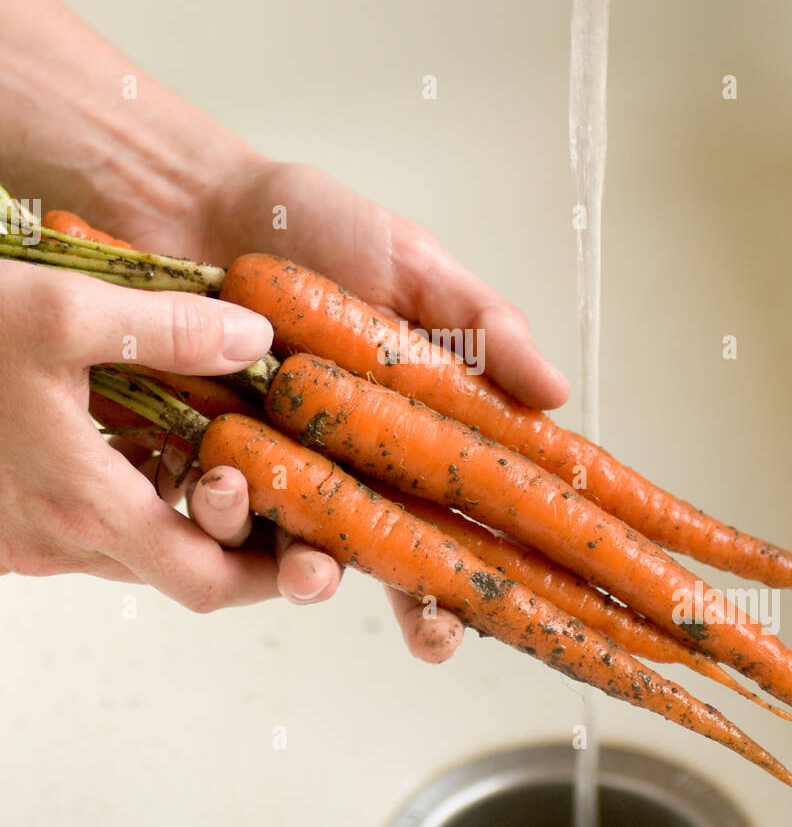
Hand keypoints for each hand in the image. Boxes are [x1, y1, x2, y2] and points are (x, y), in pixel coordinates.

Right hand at [0, 262, 277, 610]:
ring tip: (220, 451)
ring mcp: (18, 537)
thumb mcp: (61, 306)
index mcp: (80, 506)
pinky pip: (82, 522)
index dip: (269, 575)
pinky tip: (138, 435)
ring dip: (179, 511)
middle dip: (236, 539)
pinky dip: (125, 493)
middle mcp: (51, 541)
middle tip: (282, 489)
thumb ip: (167, 328)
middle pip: (173, 568)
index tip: (315, 547)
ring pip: (127, 543)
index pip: (205, 582)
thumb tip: (257, 343)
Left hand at [179, 158, 569, 661]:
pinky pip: (211, 509)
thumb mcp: (414, 264)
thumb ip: (483, 325)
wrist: (198, 195)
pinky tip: (227, 484)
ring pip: (296, 546)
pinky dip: (222, 511)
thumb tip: (558, 393)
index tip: (485, 616)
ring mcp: (274, 463)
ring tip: (312, 559)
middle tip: (427, 631)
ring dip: (306, 567)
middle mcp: (346, 459)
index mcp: (409, 426)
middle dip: (411, 605)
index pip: (456, 513)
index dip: (474, 575)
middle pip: (388, 554)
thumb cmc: (315, 224)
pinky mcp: (200, 453)